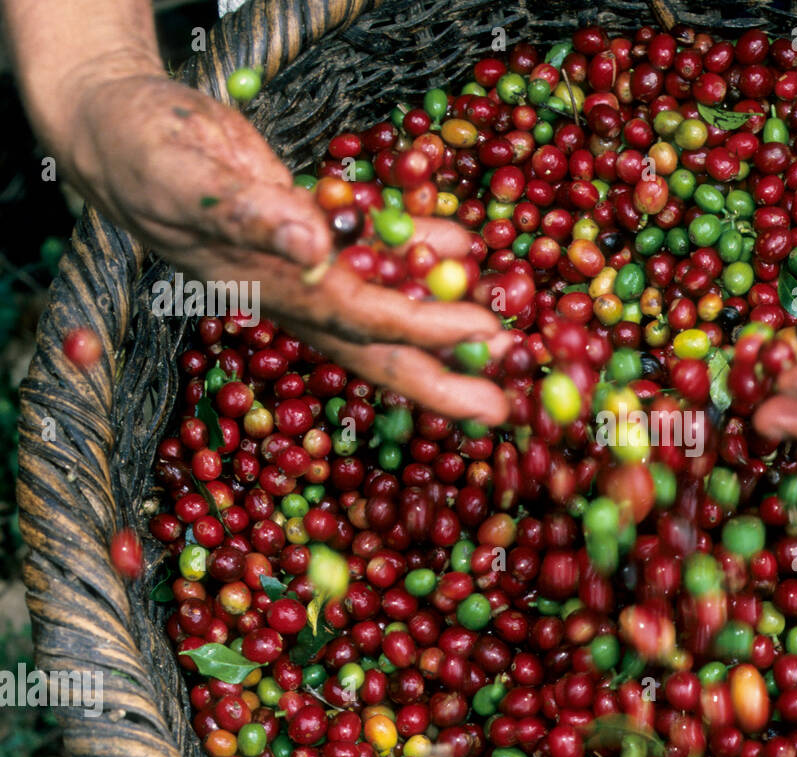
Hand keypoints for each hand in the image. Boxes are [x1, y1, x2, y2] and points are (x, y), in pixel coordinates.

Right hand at [64, 74, 509, 422]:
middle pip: (381, 344)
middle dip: (443, 377)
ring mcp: (305, 264)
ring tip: (504, 332)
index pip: (362, 322)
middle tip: (504, 408)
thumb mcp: (184, 176)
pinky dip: (416, 249)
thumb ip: (247, 212)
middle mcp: (297, 289)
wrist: (117, 132)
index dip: (425, 333)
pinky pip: (374, 249)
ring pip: (387, 301)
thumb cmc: (141, 152)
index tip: (483, 336)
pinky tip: (461, 245)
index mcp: (271, 287)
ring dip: (444, 316)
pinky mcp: (309, 229)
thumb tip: (310, 240)